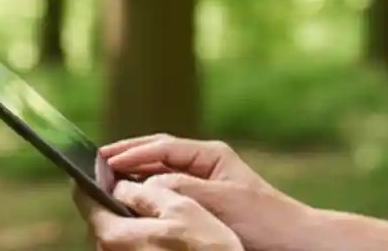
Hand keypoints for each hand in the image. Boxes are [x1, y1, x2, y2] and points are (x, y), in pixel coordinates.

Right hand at [100, 135, 313, 250]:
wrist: (292, 243)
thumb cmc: (264, 220)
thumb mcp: (221, 201)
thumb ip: (182, 190)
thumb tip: (144, 186)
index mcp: (210, 155)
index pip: (161, 146)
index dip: (131, 153)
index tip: (104, 162)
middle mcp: (203, 168)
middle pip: (155, 158)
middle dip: (126, 162)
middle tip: (95, 169)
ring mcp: (201, 188)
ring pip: (157, 180)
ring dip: (132, 182)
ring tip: (105, 187)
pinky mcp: (200, 210)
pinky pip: (165, 200)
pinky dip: (146, 201)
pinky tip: (130, 209)